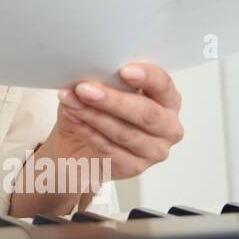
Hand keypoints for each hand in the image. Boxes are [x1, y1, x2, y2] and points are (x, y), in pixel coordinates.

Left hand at [50, 62, 184, 181]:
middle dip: (113, 100)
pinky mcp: (134, 167)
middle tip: (84, 89)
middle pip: (147, 113)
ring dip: (93, 115)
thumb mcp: (101, 89)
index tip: (124, 71)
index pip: (164, 85)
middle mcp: (167, 126)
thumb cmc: (96, 111)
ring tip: (71, 102)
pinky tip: (73, 119)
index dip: (147, 77)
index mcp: (167, 99)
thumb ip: (105, 80)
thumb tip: (93, 74)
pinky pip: (109, 149)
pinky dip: (87, 131)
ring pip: (124, 133)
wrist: (78, 146)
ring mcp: (154, 150)